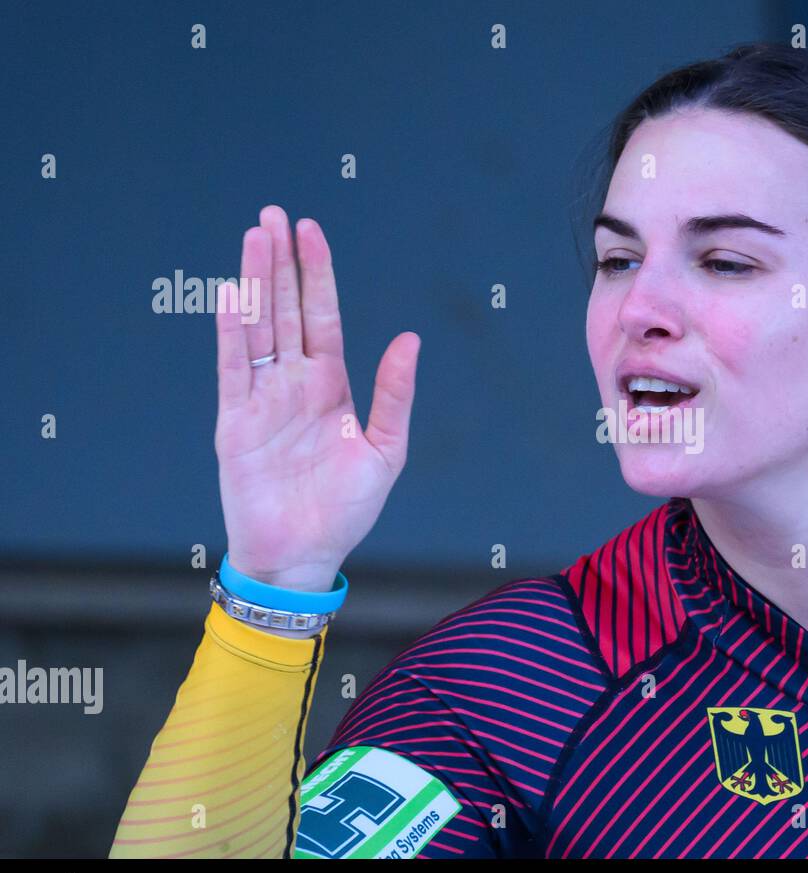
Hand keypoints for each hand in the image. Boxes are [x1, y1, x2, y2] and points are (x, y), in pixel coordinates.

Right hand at [214, 206, 419, 591]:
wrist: (304, 556)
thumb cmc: (346, 510)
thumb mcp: (385, 450)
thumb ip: (394, 394)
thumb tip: (410, 338)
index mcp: (331, 387)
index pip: (323, 316)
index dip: (318, 274)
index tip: (311, 231)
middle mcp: (295, 384)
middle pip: (286, 309)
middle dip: (281, 262)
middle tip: (275, 214)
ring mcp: (262, 399)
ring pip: (257, 327)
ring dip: (255, 282)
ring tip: (254, 235)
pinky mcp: (235, 421)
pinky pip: (232, 367)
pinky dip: (231, 331)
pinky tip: (232, 295)